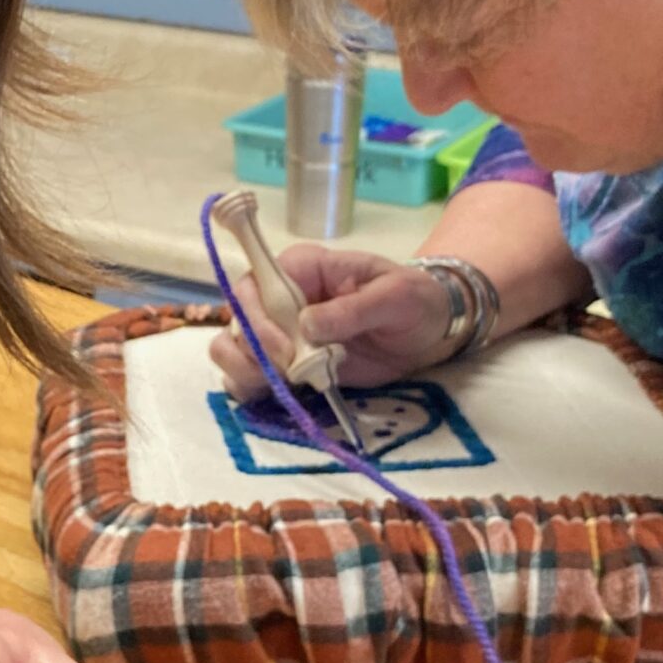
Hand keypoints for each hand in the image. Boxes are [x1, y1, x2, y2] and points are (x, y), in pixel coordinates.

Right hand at [209, 244, 459, 403]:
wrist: (430, 331)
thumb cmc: (414, 301)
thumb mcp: (395, 295)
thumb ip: (353, 308)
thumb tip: (306, 326)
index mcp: (302, 268)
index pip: (252, 285)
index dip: (256, 318)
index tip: (287, 348)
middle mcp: (281, 298)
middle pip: (235, 320)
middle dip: (252, 351)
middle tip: (292, 371)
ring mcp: (279, 332)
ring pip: (232, 349)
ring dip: (246, 372)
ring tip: (285, 384)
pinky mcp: (286, 363)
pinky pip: (248, 376)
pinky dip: (252, 388)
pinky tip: (278, 394)